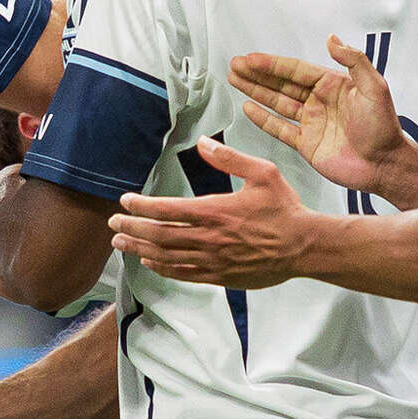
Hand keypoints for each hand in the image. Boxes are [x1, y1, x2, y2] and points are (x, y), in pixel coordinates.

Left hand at [109, 137, 315, 288]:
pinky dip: (163, 268)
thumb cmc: (285, 208)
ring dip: (140, 249)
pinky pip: (184, 274)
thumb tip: (203, 142)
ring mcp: (213, 260)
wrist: (305, 246)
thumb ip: (229, 158)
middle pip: (159, 235)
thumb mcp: (262, 173)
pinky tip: (150, 262)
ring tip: (121, 243)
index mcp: (215, 210)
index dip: (141, 206)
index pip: (167, 209)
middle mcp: (209, 237)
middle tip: (113, 224)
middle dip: (132, 228)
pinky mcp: (221, 276)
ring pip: (167, 256)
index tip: (124, 201)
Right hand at [229, 35, 407, 194]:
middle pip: (281, 83)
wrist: (386, 164)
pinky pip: (280, 129)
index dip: (272, 64)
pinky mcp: (306, 144)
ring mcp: (311, 123)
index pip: (295, 70)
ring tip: (235, 80)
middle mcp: (319, 102)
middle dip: (257, 74)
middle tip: (235, 65)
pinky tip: (249, 108)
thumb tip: (332, 39)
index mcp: (333, 85)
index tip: (251, 58)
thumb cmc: (385, 127)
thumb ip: (354, 60)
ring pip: (276, 103)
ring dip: (256, 91)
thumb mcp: (374, 87)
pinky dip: (263, 119)